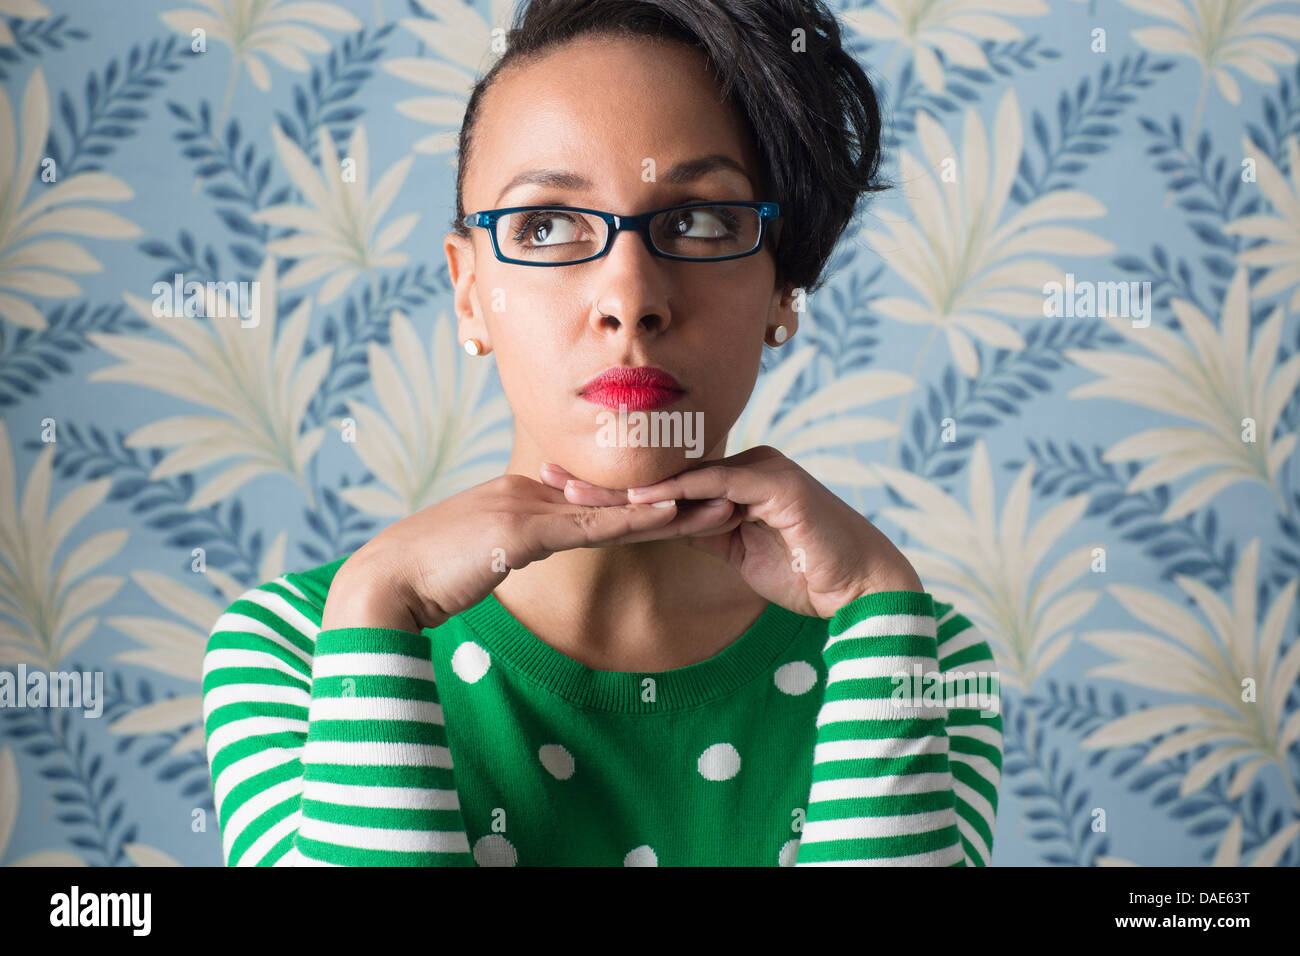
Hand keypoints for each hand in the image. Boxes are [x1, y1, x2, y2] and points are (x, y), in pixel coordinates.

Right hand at [320, 472, 742, 632]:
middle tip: (726, 494)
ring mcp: (524, 506)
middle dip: (673, 497)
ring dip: (672, 507)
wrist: (380, 585)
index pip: (597, 500)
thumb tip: (526, 556)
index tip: (688, 505)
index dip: (644, 503)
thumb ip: (508, 550)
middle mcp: (527, 492)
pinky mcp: (520, 529)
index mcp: (519, 498)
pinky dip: (634, 521)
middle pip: (616, 496)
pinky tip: (673, 518)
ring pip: (613, 507)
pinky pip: (589, 526)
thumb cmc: (422, 580)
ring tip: (722, 504)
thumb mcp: (478, 560)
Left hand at [539, 446, 923, 619]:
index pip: (662, 482)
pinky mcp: (778, 486)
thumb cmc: (806, 571)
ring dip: (628, 488)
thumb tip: (657, 523)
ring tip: (576, 494)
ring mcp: (762, 470)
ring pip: (682, 478)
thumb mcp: (737, 549)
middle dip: (604, 481)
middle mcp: (745, 464)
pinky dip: (680, 495)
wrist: (861, 586)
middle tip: (547, 480)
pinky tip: (639, 504)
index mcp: (734, 476)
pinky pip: (719, 488)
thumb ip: (700, 528)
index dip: (612, 489)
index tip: (562, 492)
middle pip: (663, 474)